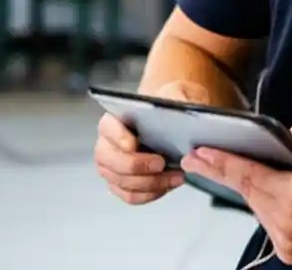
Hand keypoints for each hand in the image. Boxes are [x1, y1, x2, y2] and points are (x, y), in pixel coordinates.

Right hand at [94, 80, 208, 204]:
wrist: (171, 123)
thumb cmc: (168, 109)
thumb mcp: (175, 95)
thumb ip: (176, 98)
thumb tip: (184, 108)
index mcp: (114, 119)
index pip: (107, 128)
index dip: (118, 137)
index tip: (134, 143)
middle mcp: (107, 144)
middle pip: (109, 160)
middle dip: (136, 165)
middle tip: (160, 163)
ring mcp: (112, 167)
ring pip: (122, 182)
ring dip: (150, 183)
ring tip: (175, 176)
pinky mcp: (123, 184)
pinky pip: (131, 196)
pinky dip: (151, 193)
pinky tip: (168, 184)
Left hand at [180, 123, 291, 266]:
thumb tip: (290, 134)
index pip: (249, 176)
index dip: (221, 164)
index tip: (199, 155)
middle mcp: (288, 224)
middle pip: (248, 193)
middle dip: (224, 174)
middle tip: (198, 159)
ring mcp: (288, 243)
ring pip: (258, 209)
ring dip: (252, 191)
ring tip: (242, 172)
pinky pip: (270, 225)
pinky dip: (269, 208)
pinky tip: (273, 196)